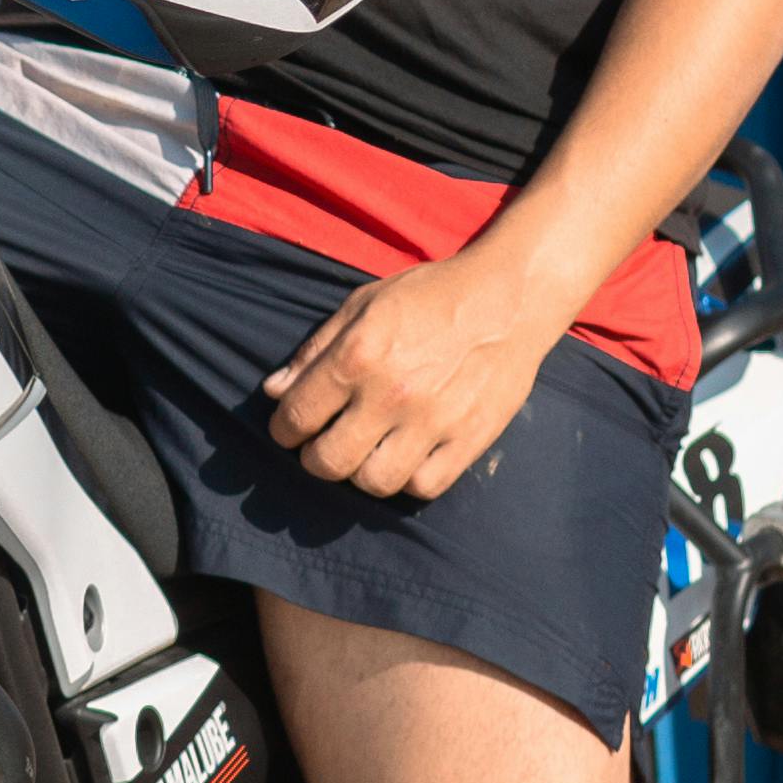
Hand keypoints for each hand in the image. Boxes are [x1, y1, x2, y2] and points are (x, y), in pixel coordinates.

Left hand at [259, 246, 570, 499]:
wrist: (508, 298)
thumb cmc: (430, 296)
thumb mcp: (363, 304)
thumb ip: (315, 350)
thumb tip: (274, 391)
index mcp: (358, 356)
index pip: (296, 417)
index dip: (283, 430)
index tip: (291, 430)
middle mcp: (391, 394)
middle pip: (328, 462)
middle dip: (315, 459)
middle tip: (324, 445)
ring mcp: (433, 422)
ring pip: (374, 482)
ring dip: (360, 473)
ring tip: (365, 453)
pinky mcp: (469, 440)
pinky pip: (424, 486)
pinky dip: (407, 480)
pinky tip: (405, 458)